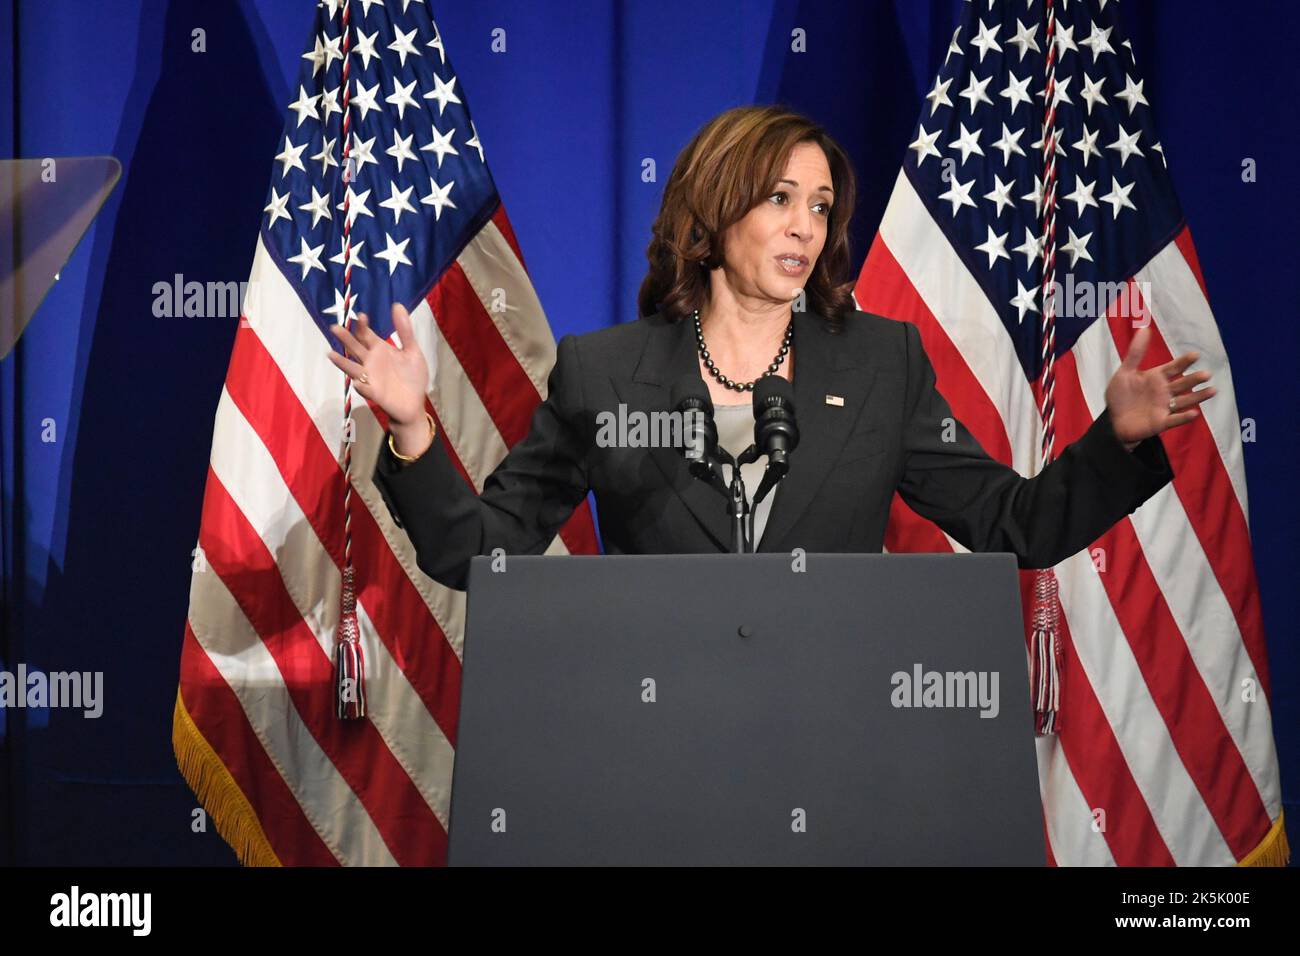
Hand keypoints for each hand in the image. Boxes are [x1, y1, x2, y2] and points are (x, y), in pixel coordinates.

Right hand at [326, 302, 429, 432]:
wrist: (414, 402)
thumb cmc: (412, 377)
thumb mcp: (412, 351)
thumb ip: (404, 331)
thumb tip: (397, 305)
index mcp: (380, 349)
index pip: (366, 334)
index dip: (362, 325)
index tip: (361, 315)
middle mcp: (371, 361)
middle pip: (354, 348)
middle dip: (345, 339)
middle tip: (335, 328)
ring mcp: (370, 377)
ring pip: (352, 367)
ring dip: (342, 362)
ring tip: (331, 354)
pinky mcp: (373, 392)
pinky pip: (364, 388)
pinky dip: (360, 385)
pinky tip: (357, 382)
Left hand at [1104, 325, 1215, 446]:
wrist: (1113, 421)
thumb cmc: (1120, 397)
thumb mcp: (1124, 373)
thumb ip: (1135, 353)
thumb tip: (1144, 329)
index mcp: (1156, 378)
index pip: (1174, 367)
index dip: (1184, 362)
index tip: (1195, 355)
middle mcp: (1164, 392)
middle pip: (1183, 383)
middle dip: (1194, 379)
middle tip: (1206, 374)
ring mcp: (1164, 407)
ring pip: (1185, 400)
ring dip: (1198, 396)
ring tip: (1212, 390)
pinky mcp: (1161, 422)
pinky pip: (1174, 420)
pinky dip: (1184, 417)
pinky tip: (1194, 413)